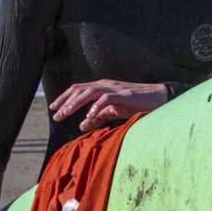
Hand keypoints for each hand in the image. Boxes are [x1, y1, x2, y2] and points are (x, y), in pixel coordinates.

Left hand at [50, 79, 167, 131]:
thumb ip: (98, 117)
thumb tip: (81, 125)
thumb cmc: (136, 104)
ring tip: (66, 114)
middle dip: (65, 102)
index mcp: (101, 87)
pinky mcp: (123, 94)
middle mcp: (104, 85)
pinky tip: (89, 116)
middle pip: (78, 90)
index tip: (54, 109)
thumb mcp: (114, 111)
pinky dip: (95, 107)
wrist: (157, 98)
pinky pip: (105, 99)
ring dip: (75, 103)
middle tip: (56, 115)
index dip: (64, 98)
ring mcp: (113, 88)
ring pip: (88, 92)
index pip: (77, 90)